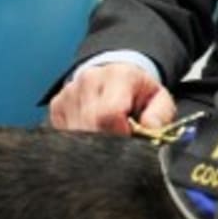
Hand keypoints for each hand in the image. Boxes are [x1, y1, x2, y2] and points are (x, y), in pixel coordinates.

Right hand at [48, 63, 176, 135]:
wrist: (118, 76)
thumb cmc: (139, 92)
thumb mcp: (159, 100)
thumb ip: (160, 115)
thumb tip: (150, 129)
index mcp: (119, 76)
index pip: (109, 114)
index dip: (118, 134)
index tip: (128, 139)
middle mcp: (89, 80)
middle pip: (89, 126)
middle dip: (106, 142)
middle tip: (119, 140)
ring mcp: (70, 91)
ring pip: (74, 134)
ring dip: (92, 142)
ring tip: (108, 133)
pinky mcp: (57, 104)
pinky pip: (63, 134)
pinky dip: (79, 139)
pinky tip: (93, 130)